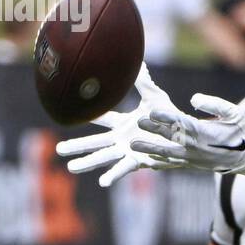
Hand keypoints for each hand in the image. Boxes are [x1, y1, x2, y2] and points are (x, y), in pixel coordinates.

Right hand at [55, 63, 188, 186]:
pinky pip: (124, 168)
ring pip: (104, 157)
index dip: (88, 116)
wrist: (186, 135)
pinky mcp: (139, 160)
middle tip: (58, 150)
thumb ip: (144, 81)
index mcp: (124, 123)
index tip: (70, 112)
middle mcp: (122, 138)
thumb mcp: (155, 98)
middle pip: (95, 142)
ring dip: (87, 162)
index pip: (101, 119)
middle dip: (77, 146)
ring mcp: (129, 150)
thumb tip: (138, 62)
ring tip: (71, 168)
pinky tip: (103, 182)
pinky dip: (113, 175)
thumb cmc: (170, 117)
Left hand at [133, 93, 244, 177]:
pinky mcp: (194, 165)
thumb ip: (214, 103)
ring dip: (149, 149)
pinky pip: (174, 165)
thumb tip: (194, 98)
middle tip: (137, 125)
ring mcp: (194, 158)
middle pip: (170, 137)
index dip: (165, 117)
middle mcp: (196, 147)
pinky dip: (160, 163)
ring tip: (133, 146)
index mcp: (205, 132)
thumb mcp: (235, 113)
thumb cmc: (244, 131)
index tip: (152, 111)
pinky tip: (147, 161)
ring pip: (167, 153)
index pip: (181, 123)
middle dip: (153, 131)